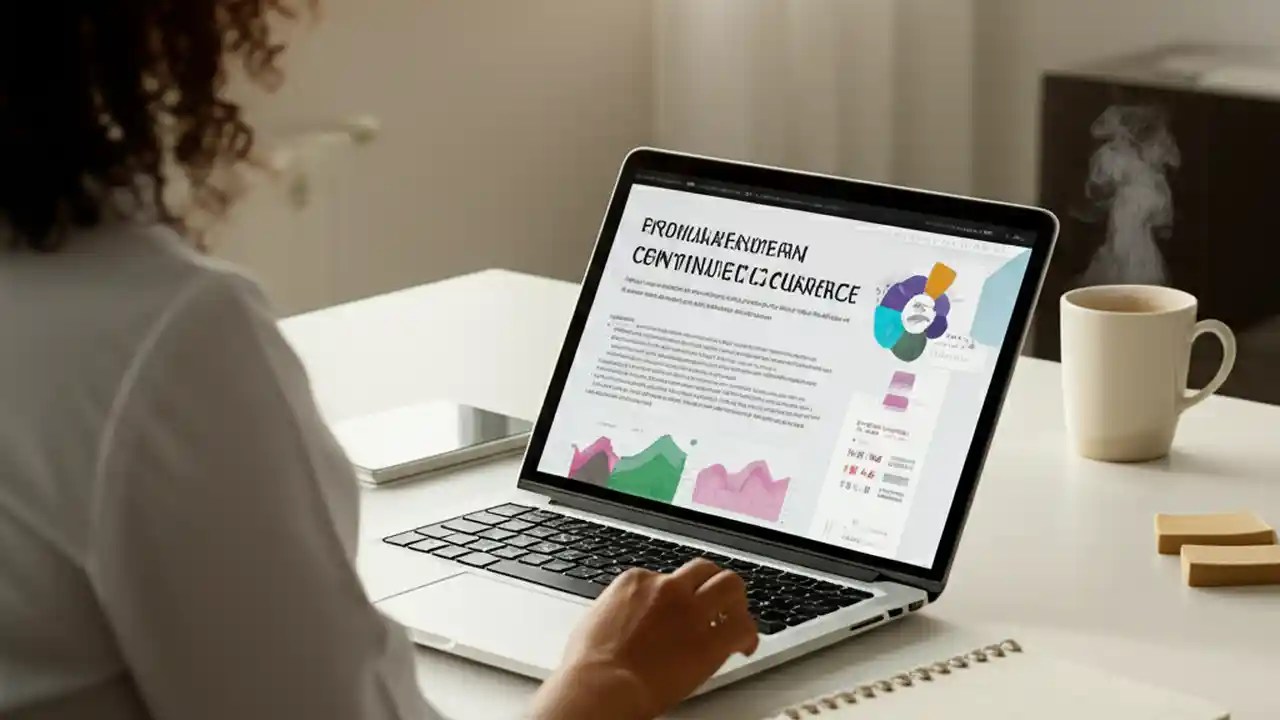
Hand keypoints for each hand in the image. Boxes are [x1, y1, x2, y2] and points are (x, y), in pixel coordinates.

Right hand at [530, 559, 759, 719]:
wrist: (602, 685)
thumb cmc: (590, 665)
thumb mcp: (596, 621)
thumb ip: (619, 611)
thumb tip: (622, 619)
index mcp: (637, 581)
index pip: (669, 577)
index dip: (679, 594)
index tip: (681, 608)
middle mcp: (667, 588)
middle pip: (704, 569)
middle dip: (713, 584)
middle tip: (718, 603)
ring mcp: (691, 610)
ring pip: (730, 585)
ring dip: (735, 602)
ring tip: (736, 619)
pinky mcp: (710, 640)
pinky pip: (743, 627)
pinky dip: (748, 635)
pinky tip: (744, 647)